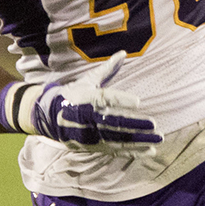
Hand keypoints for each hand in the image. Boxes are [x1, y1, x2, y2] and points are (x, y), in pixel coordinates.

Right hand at [0, 52, 161, 150]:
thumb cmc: (71, 95)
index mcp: (86, 98)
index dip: (122, 100)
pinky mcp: (92, 147)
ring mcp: (90, 135)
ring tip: (158, 140)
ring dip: (139, 141)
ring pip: (117, 139)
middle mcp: (87, 118)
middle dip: (135, 125)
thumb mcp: (87, 81)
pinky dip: (132, 152)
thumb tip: (124, 53)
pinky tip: (148, 151)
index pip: (106, 98)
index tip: (139, 101)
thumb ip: (107, 69)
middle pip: (114, 122)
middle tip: (154, 125)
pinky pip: (115, 150)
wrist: (47, 117)